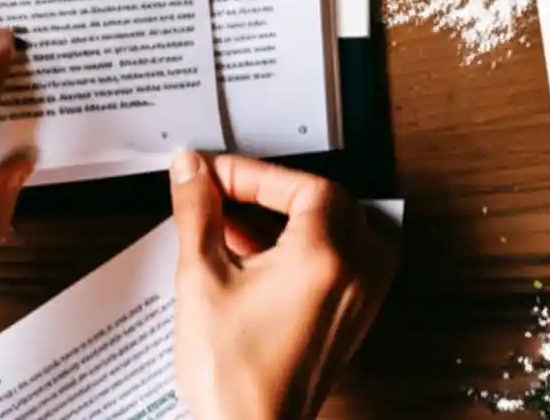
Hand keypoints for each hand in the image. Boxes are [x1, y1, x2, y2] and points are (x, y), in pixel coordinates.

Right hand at [168, 152, 398, 419]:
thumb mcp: (201, 278)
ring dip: (291, 217)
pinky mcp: (349, 320)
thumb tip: (191, 172)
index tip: (213, 175)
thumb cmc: (232, 377)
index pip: (299, 185)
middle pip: (325, 201)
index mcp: (325, 259)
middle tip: (224, 193)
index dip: (252, 173)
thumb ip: (197, 213)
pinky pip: (341, 261)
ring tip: (237, 225)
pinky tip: (256, 258)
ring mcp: (358, 300)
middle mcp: (354, 276)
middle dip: (270, 190)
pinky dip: (305, 247)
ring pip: (339, 229)